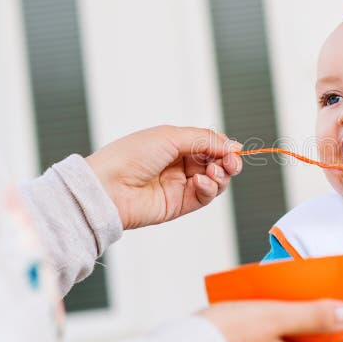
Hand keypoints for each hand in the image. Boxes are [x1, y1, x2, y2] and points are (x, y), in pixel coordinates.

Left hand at [85, 125, 242, 228]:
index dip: (223, 147)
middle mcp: (178, 164)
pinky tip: (200, 182)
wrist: (108, 187)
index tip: (234, 149)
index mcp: (174, 144)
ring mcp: (179, 185)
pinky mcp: (179, 205)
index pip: (209, 145)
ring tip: (213, 172)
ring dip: (220, 175)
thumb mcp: (171, 137)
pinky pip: (204, 197)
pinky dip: (209, 188)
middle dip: (227, 162)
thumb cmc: (130, 156)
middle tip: (231, 162)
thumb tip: (231, 145)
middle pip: (215, 163)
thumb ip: (204, 140)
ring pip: (214, 181)